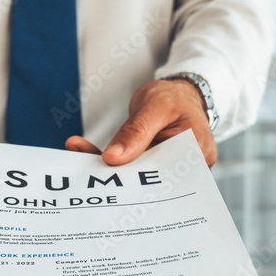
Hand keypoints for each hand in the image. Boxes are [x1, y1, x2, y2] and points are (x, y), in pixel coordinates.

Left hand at [64, 79, 217, 166]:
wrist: (177, 95)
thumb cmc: (174, 97)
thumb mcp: (155, 106)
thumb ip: (136, 132)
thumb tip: (113, 159)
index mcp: (196, 155)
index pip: (163, 175)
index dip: (133, 180)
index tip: (105, 172)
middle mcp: (184, 169)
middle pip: (147, 180)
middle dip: (114, 175)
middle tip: (84, 168)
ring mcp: (166, 171)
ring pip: (134, 176)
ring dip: (106, 167)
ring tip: (79, 152)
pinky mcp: (151, 168)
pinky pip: (129, 168)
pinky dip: (107, 159)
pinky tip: (82, 148)